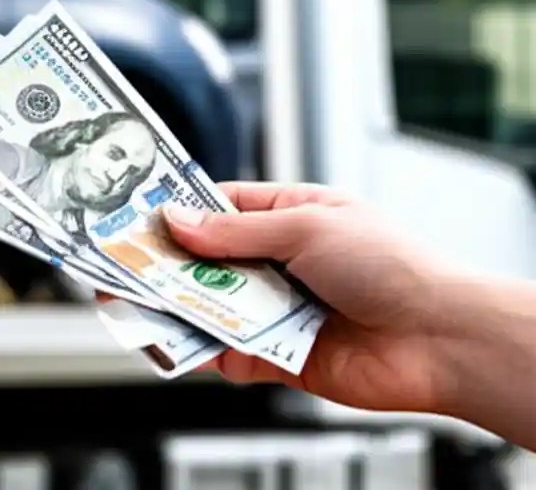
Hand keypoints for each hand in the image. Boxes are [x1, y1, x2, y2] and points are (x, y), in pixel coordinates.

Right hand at [138, 182, 453, 414]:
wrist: (439, 339)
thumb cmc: (392, 266)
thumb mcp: (307, 227)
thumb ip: (235, 233)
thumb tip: (177, 221)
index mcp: (293, 217)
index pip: (222, 208)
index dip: (180, 210)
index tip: (136, 215)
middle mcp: (281, 263)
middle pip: (208, 260)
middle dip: (168, 262)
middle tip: (123, 262)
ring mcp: (280, 309)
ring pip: (213, 306)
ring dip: (179, 304)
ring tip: (137, 301)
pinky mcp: (280, 356)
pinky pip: (229, 352)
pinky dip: (204, 350)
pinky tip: (180, 342)